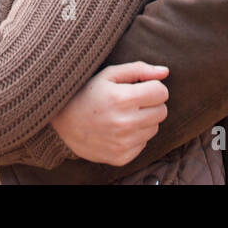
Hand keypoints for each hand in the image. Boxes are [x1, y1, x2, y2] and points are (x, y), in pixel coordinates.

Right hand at [49, 62, 168, 165]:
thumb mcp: (109, 74)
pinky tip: (120, 129)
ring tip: (125, 115)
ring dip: (145, 120)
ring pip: (154, 128)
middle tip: (133, 101)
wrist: (62, 122)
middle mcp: (125, 123)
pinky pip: (144, 144)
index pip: (161, 92)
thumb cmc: (87, 93)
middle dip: (151, 103)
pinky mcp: (121, 157)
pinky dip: (136, 136)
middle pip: (162, 111)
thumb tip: (165, 72)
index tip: (141, 87)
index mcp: (122, 99)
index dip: (153, 87)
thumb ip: (139, 70)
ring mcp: (123, 143)